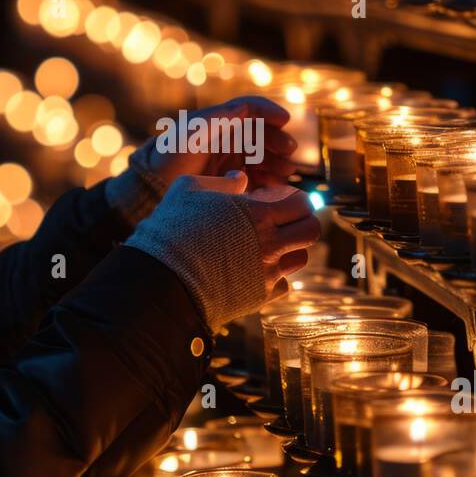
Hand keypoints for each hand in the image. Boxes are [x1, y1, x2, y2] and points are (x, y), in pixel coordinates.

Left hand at [144, 97, 297, 189]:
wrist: (155, 185)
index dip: (270, 112)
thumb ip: (218, 118)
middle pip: (262, 136)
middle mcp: (229, 140)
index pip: (251, 110)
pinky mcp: (232, 183)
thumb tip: (244, 107)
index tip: (285, 119)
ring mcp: (232, 162)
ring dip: (277, 163)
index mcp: (221, 122)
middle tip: (288, 153)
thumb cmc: (170, 153)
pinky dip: (269, 183)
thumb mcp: (192, 131)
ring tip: (285, 173)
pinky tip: (276, 188)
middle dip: (278, 142)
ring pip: (264, 159)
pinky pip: (258, 181)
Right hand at [185, 171, 319, 304]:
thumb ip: (220, 183)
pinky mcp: (260, 297)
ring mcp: (267, 272)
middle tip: (285, 221)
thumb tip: (240, 179)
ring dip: (290, 249)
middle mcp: (270, 244)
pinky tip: (256, 269)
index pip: (302, 202)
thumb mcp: (189, 190)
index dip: (294, 198)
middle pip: (311, 231)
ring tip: (269, 245)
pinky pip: (282, 285)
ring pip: (301, 259)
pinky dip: (275, 277)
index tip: (281, 199)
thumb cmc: (173, 230)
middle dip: (302, 222)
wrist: (164, 279)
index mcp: (258, 214)